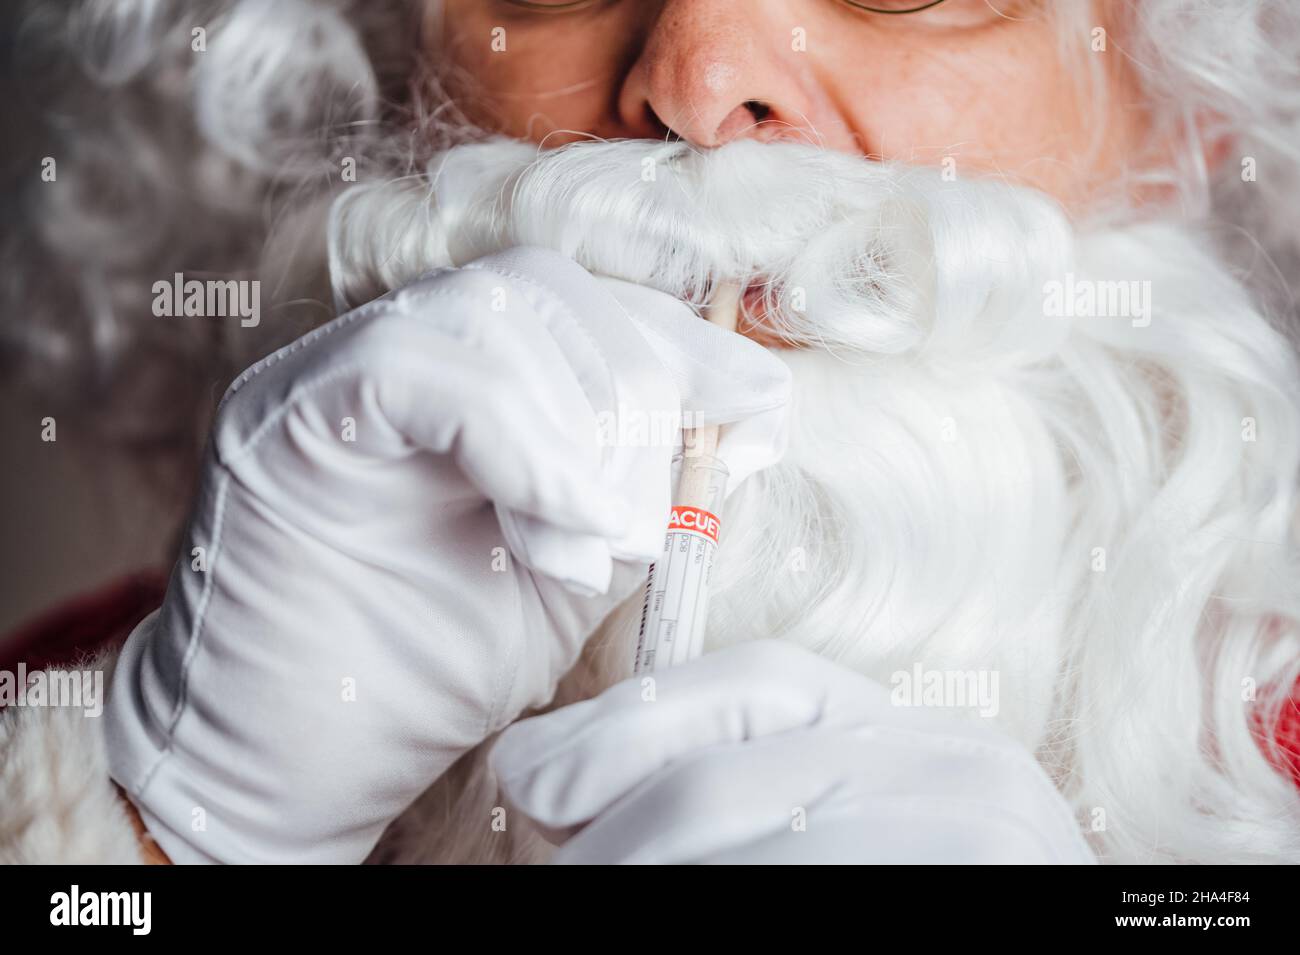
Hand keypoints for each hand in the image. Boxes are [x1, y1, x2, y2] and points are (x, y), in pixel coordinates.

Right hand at [104, 247, 789, 863]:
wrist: (293, 764)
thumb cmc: (427, 669)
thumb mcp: (573, 565)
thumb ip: (635, 482)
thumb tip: (729, 425)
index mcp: (470, 377)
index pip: (587, 306)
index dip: (682, 344)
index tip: (758, 409)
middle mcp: (400, 350)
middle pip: (545, 286)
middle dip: (633, 383)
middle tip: (645, 502)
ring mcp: (333, 371)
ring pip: (489, 310)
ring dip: (575, 421)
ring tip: (588, 535)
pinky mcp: (282, 416)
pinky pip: (415, 368)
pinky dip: (512, 436)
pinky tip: (555, 519)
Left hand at [492, 641, 1096, 863]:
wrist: (1079, 948)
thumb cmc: (911, 884)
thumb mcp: (825, 828)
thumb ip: (732, 784)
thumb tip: (541, 769)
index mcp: (913, 735)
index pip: (753, 682)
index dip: (624, 726)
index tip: (536, 781)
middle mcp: (953, 762)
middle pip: (718, 772)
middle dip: (608, 838)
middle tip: (555, 874)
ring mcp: (973, 826)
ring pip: (725, 824)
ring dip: (632, 868)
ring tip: (590, 892)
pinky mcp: (978, 876)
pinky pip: (786, 879)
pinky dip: (715, 886)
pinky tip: (668, 904)